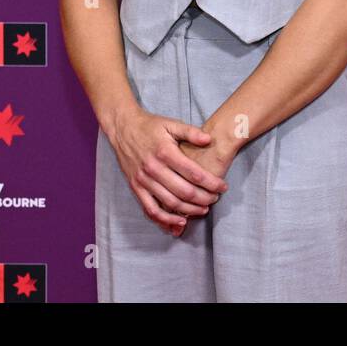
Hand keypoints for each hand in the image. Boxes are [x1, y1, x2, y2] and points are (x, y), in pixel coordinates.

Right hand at [108, 106, 229, 234]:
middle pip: (185, 191)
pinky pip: (151, 209)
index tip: (223, 187)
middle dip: (204, 198)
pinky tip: (180, 222)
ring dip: (190, 210)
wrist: (123, 128)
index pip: (194, 174)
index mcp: (165, 152)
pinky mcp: (136, 188)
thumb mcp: (171, 123)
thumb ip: (191, 132)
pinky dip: (166, 219)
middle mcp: (154, 168)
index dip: (211, 183)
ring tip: (204, 210)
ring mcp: (143, 180)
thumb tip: (209, 140)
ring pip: (170, 203)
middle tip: (215, 199)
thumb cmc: (150, 126)